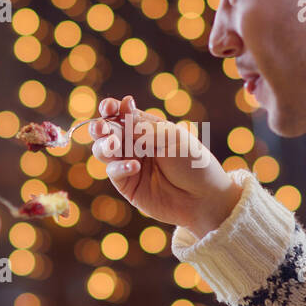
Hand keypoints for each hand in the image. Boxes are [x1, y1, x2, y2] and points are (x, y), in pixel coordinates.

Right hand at [89, 95, 242, 238]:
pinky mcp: (127, 185)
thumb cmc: (193, 162)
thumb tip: (120, 111)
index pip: (121, 114)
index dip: (111, 108)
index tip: (109, 107)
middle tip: (102, 128)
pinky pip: (113, 172)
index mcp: (146, 127)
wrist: (204, 197)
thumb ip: (142, 127)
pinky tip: (134, 167)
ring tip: (113, 145)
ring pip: (103, 151)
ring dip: (104, 146)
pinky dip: (119, 167)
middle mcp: (134, 144)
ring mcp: (128, 164)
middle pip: (107, 131)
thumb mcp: (170, 138)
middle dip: (101, 127)